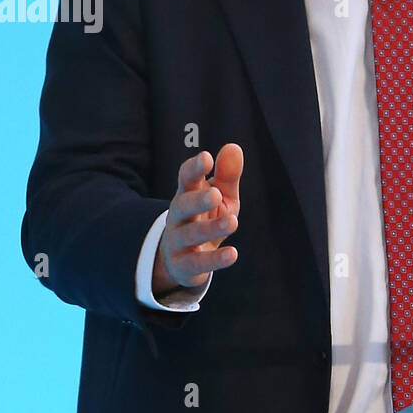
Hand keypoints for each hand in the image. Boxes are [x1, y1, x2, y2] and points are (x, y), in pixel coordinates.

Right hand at [152, 145, 242, 296]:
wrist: (184, 259)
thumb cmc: (207, 218)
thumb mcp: (221, 197)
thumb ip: (227, 175)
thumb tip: (234, 147)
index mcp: (187, 195)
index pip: (186, 179)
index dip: (194, 168)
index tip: (206, 157)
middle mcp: (179, 217)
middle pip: (182, 206)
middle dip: (197, 200)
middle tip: (214, 193)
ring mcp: (179, 242)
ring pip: (190, 235)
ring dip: (210, 228)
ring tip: (233, 221)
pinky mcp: (185, 265)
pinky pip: (198, 263)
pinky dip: (215, 259)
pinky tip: (232, 254)